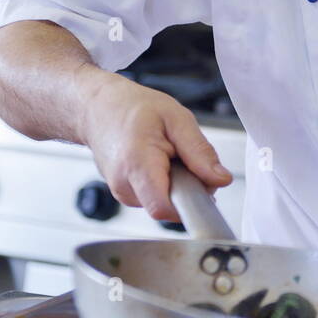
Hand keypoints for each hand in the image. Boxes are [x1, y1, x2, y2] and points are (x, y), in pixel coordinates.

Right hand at [79, 71, 231, 221]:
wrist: (97, 107)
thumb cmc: (133, 108)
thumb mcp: (176, 119)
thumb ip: (200, 152)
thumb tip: (221, 179)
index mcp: (137, 165)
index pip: (164, 209)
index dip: (191, 204)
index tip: (203, 187)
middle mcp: (124, 185)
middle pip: (171, 206)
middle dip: (188, 188)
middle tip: (184, 157)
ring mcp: (122, 193)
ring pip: (165, 203)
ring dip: (176, 184)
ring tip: (166, 155)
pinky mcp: (125, 195)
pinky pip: (156, 197)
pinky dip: (164, 183)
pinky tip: (157, 162)